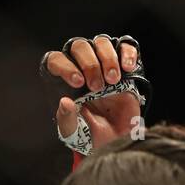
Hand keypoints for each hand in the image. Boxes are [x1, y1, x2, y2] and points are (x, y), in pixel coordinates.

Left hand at [39, 35, 148, 156]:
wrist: (117, 141)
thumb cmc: (91, 135)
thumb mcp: (74, 132)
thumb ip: (66, 119)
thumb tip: (65, 102)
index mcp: (64, 81)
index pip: (56, 60)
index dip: (65, 67)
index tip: (78, 83)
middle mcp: (81, 67)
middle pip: (79, 47)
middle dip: (89, 64)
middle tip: (98, 87)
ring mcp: (103, 64)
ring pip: (101, 43)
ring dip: (107, 59)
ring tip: (113, 81)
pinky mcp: (124, 66)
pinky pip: (125, 47)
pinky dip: (127, 53)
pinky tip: (127, 68)